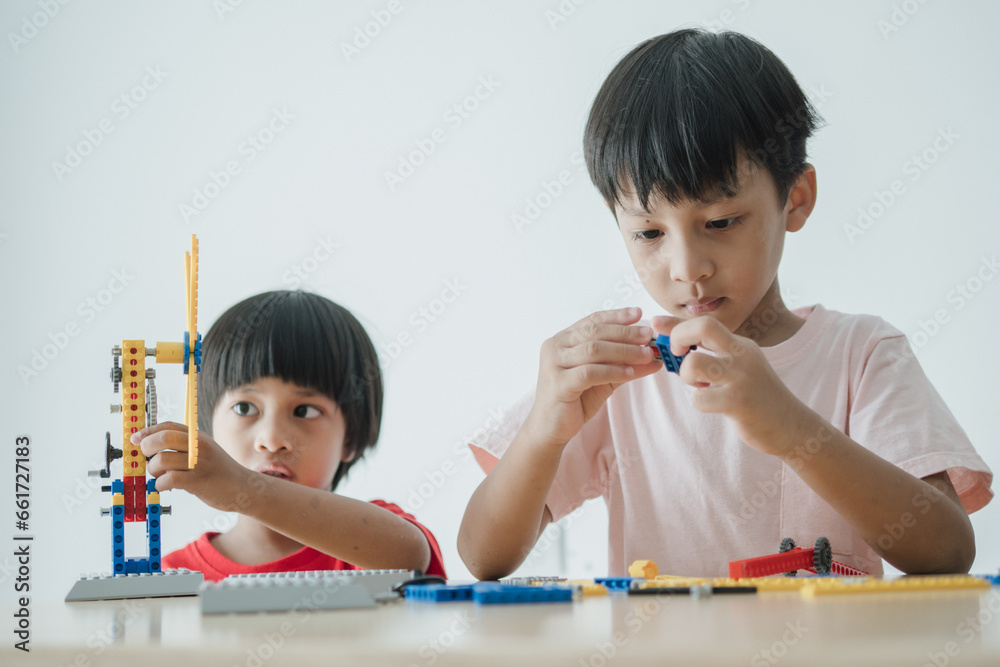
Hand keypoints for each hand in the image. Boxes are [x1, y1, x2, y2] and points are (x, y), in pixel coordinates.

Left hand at [132, 422, 256, 511]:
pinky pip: (169, 479)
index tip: (135, 439)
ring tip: (159, 476)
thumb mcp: (204, 451)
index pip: (168, 426)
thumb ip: (183, 447)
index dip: (148, 431)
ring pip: (162, 461)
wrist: (243, 488)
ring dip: (153, 471)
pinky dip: (160, 485)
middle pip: (163, 438)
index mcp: (198, 437)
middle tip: (147, 458)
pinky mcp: (198, 481)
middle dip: (146, 448)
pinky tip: (166, 486)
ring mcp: (199, 463)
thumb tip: (151, 447)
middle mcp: (198, 446)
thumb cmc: (218, 472)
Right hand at [525, 308, 662, 449]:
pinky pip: (590, 372)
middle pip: (594, 332)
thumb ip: (624, 365)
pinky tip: (629, 373)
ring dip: (624, 351)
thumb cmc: (575, 400)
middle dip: (625, 333)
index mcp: (563, 340)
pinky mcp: (558, 384)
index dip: (616, 316)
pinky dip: (612, 371)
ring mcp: (554, 364)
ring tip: (646, 355)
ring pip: (593, 350)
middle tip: (648, 335)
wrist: (551, 428)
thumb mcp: (604, 379)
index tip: (639, 314)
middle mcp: (555, 347)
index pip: (592, 321)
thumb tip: (653, 357)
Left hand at [652, 315, 807, 456]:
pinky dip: (698, 401)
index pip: (704, 322)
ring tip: (698, 385)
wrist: (792, 426)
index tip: (655, 324)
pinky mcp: (739, 402)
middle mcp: (742, 354)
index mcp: (740, 344)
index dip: (675, 323)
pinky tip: (711, 404)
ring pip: (694, 363)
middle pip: (703, 326)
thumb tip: (673, 341)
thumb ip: (711, 354)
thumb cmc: (755, 397)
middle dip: (678, 336)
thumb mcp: (738, 367)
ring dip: (686, 374)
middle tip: (677, 355)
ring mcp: (741, 377)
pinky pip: (700, 398)